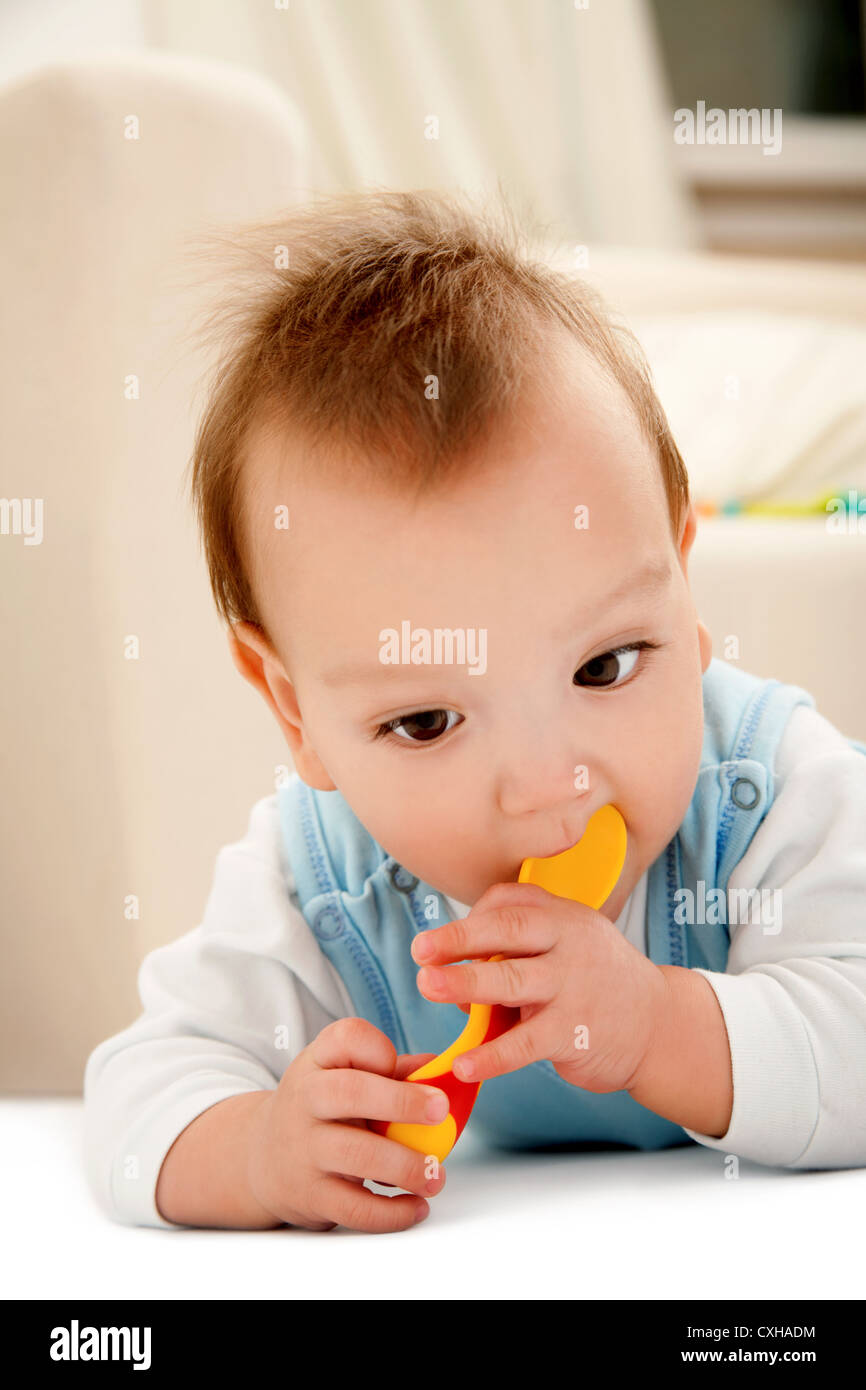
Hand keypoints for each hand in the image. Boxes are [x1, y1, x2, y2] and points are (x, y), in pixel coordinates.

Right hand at [246, 1017, 449, 1232]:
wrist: (263, 1157)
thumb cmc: (322, 1110)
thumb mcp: (343, 1076)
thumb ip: (393, 1072)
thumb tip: (443, 1070)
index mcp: (318, 1063)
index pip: (345, 1037)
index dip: (377, 1048)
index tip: (397, 1064)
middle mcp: (306, 1100)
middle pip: (350, 1092)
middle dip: (401, 1101)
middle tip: (441, 1112)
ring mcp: (305, 1149)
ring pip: (356, 1155)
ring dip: (405, 1166)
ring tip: (436, 1176)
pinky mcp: (311, 1195)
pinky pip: (354, 1208)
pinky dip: (391, 1213)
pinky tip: (415, 1206)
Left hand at [411, 881, 669, 1094]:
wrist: (659, 1024)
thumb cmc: (594, 981)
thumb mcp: (565, 946)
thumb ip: (515, 952)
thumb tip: (453, 976)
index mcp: (561, 916)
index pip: (508, 902)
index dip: (470, 919)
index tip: (438, 942)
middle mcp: (568, 944)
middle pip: (509, 931)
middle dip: (460, 938)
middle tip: (420, 950)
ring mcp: (573, 987)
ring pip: (512, 980)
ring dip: (466, 984)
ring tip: (427, 987)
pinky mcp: (575, 1032)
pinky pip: (526, 1042)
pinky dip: (492, 1054)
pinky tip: (465, 1064)